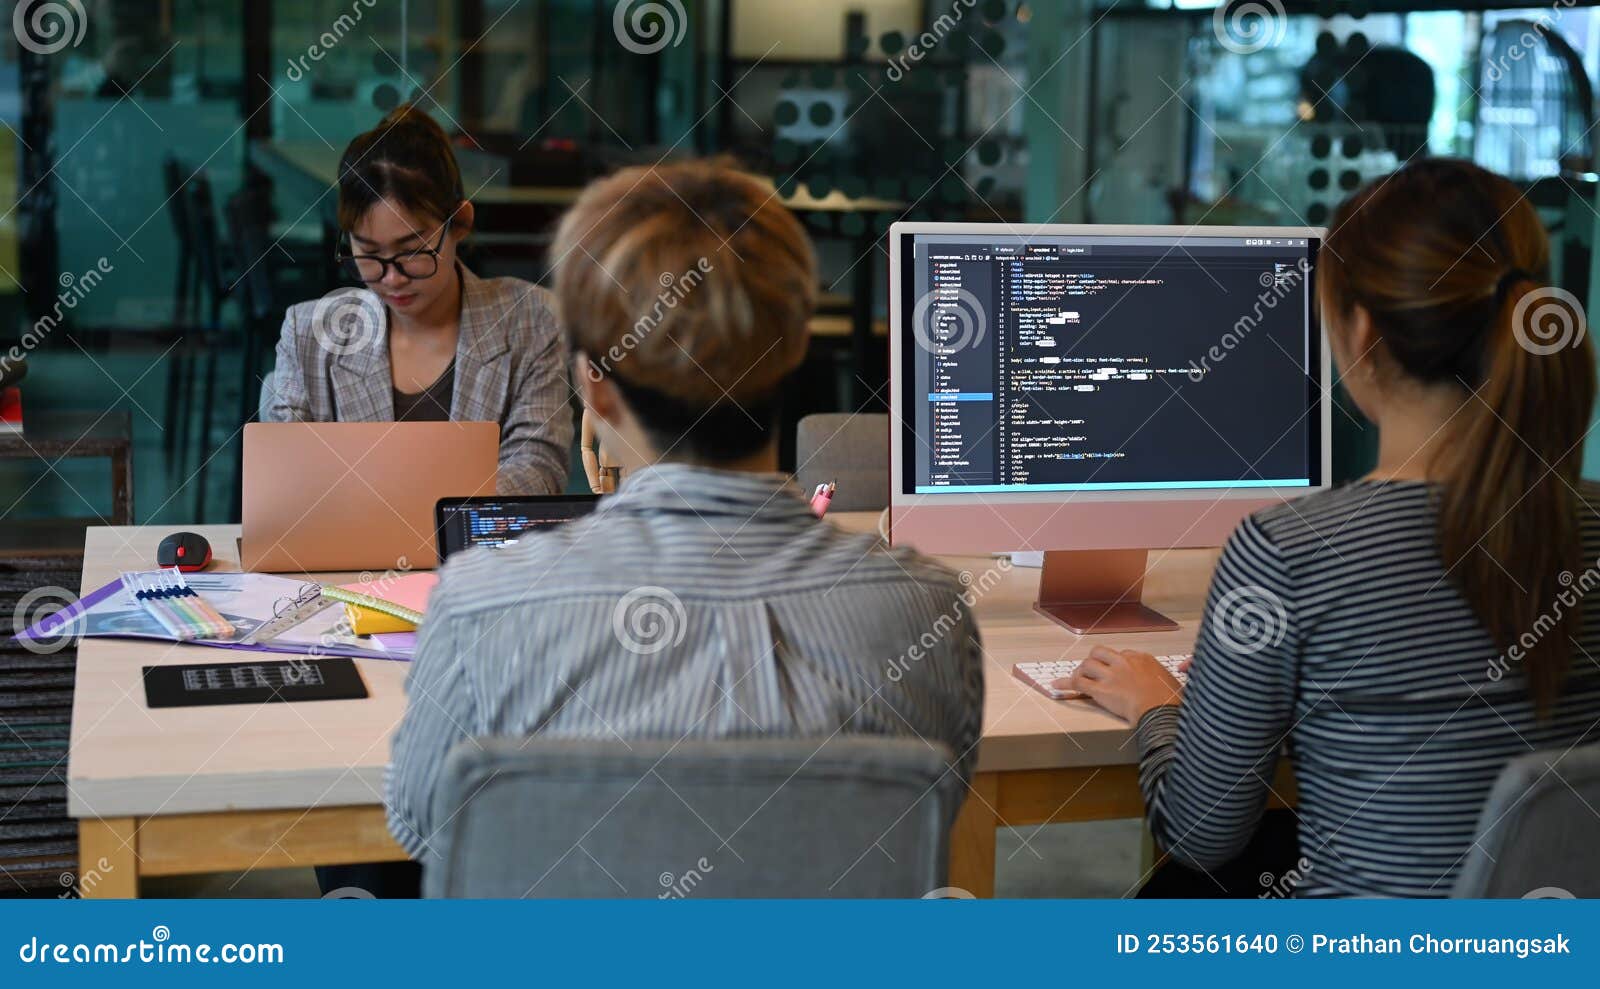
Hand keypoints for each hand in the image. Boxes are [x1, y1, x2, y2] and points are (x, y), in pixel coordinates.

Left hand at [1053, 646, 1183, 723]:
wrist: (1161, 712)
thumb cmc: (1170, 701)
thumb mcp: (1173, 682)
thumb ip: (1164, 676)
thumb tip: (1174, 675)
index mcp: (1142, 658)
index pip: (1121, 654)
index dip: (1114, 663)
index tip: (1113, 671)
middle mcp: (1123, 662)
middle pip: (1099, 653)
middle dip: (1093, 661)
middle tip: (1091, 671)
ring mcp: (1111, 675)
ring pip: (1087, 665)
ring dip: (1081, 672)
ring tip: (1078, 680)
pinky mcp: (1101, 690)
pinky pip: (1078, 683)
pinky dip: (1065, 684)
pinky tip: (1057, 686)